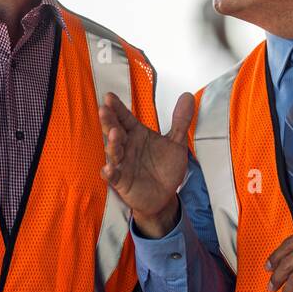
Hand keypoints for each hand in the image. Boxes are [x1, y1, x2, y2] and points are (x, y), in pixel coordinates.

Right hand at [99, 90, 195, 236]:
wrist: (165, 195)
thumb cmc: (165, 167)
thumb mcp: (176, 143)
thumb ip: (180, 121)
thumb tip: (188, 96)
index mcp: (137, 134)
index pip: (125, 118)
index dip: (118, 108)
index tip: (109, 96)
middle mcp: (127, 146)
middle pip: (116, 131)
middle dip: (109, 121)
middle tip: (104, 109)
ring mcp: (123, 164)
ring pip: (114, 152)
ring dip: (113, 143)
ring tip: (114, 134)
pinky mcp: (122, 181)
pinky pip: (114, 176)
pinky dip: (110, 173)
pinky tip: (109, 169)